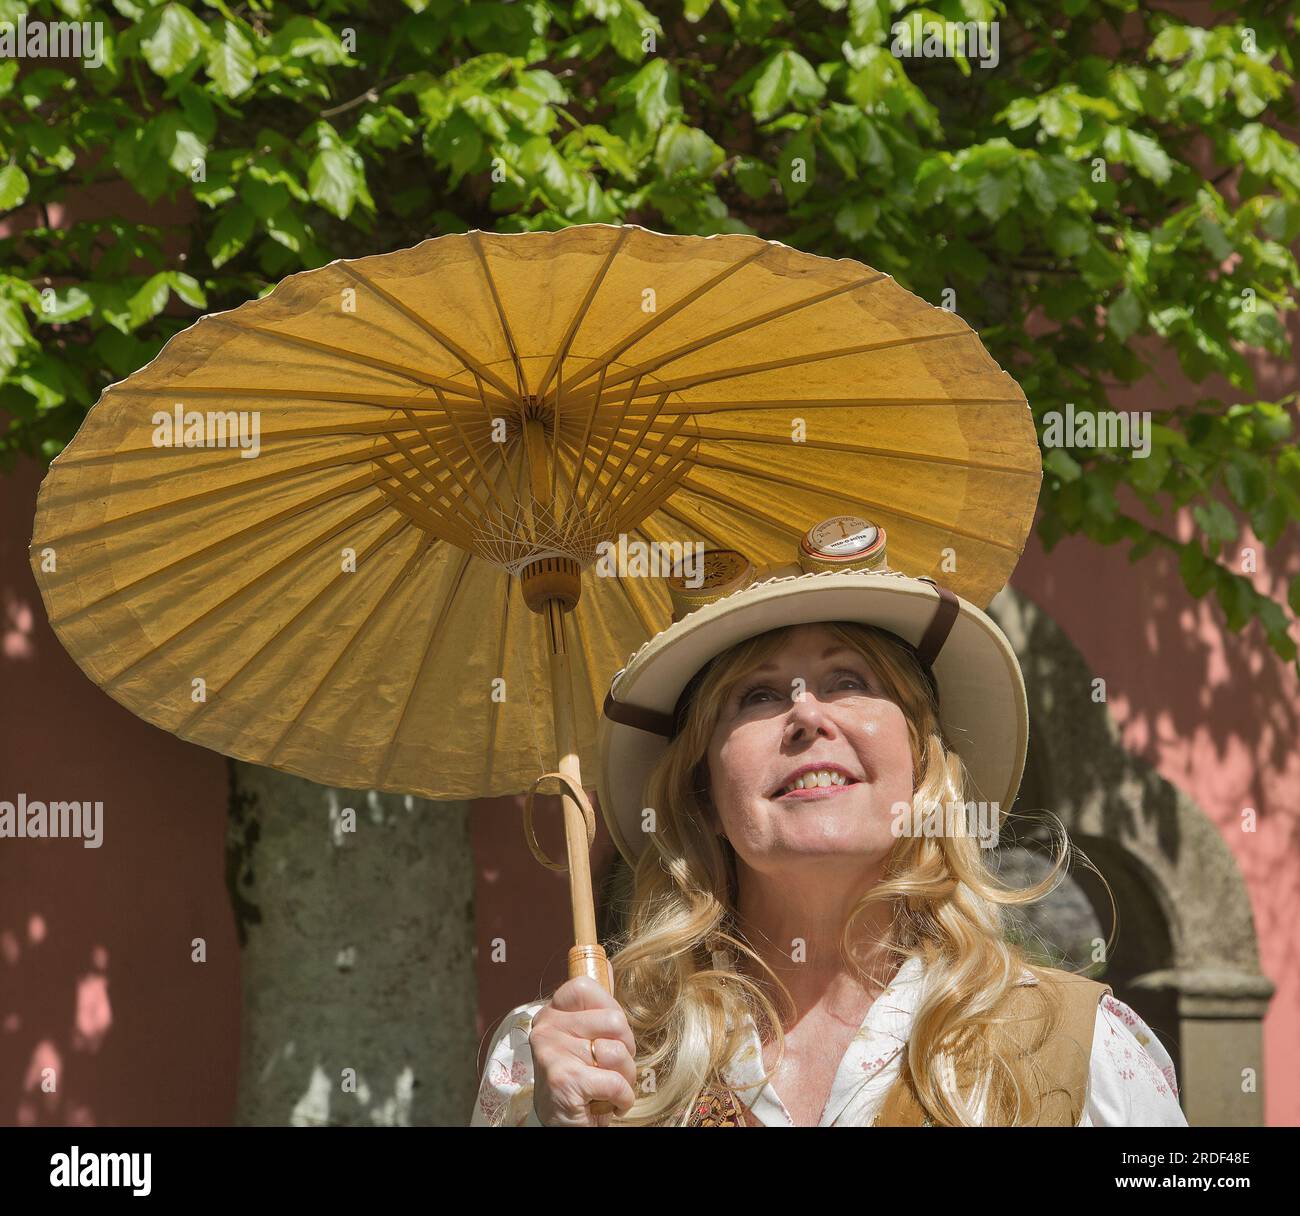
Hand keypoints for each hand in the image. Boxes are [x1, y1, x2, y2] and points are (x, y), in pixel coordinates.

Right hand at [528, 966, 636, 1126]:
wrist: (561, 1126)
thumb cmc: (580, 1080)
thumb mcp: (584, 1039)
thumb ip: (595, 1008)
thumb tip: (607, 966)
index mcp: (551, 1013)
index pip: (587, 986)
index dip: (611, 1010)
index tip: (607, 1036)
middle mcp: (546, 1028)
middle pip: (614, 1020)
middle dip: (625, 1050)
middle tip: (610, 1068)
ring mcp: (552, 1053)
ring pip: (617, 1052)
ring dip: (625, 1076)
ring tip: (609, 1086)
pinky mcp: (564, 1080)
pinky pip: (615, 1081)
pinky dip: (623, 1098)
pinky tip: (611, 1103)